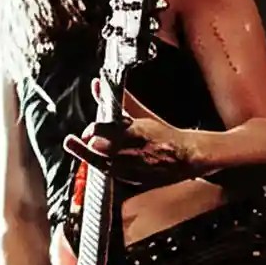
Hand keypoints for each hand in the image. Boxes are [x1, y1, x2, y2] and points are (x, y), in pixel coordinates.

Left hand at [62, 79, 199, 186]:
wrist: (185, 156)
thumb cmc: (161, 133)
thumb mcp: (140, 114)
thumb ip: (115, 101)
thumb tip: (97, 84)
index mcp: (135, 132)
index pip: (104, 130)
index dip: (93, 131)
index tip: (88, 132)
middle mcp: (132, 150)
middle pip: (101, 150)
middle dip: (91, 146)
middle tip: (80, 142)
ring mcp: (133, 168)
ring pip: (103, 164)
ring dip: (93, 157)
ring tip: (85, 148)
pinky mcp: (133, 180)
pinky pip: (111, 175)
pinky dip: (105, 166)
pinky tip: (102, 160)